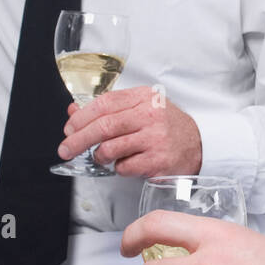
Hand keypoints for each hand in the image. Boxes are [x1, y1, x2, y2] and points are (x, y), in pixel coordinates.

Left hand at [60, 86, 201, 176]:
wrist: (199, 144)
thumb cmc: (166, 126)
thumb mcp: (141, 108)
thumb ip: (109, 109)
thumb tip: (74, 111)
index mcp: (144, 96)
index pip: (104, 103)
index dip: (81, 117)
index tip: (69, 128)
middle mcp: (150, 114)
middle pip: (104, 126)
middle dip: (78, 139)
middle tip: (66, 149)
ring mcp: (155, 138)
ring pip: (111, 148)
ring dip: (99, 156)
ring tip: (101, 157)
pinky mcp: (158, 160)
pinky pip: (125, 166)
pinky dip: (119, 167)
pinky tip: (126, 163)